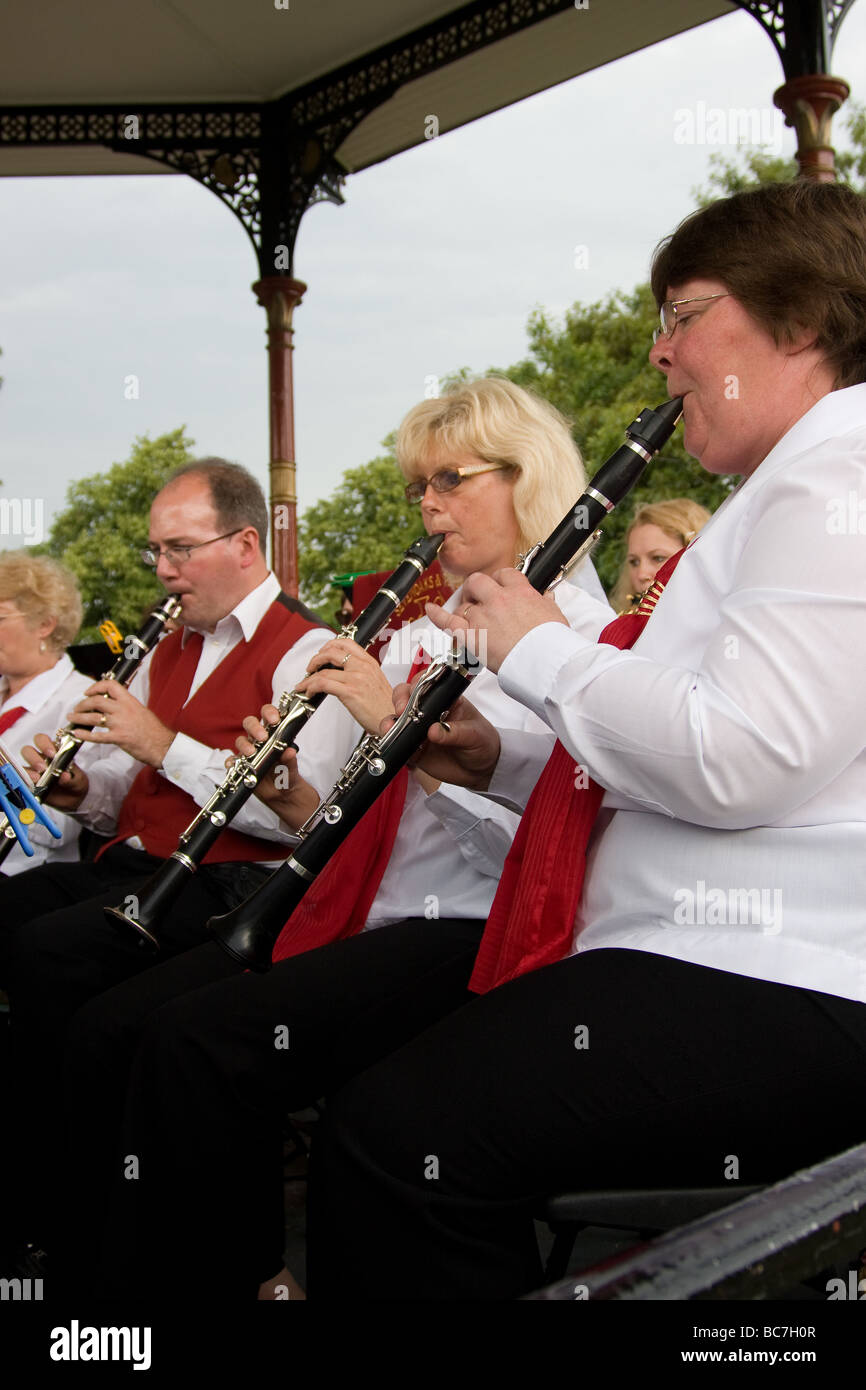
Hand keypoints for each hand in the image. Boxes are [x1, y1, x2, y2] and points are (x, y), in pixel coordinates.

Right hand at [20, 734, 89, 810]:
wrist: (74, 799)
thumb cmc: (75, 782)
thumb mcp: (78, 779)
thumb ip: (71, 778)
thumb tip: (64, 776)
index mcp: (52, 752)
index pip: (42, 740)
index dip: (44, 744)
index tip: (52, 753)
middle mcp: (39, 759)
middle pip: (27, 750)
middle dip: (33, 757)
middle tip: (43, 767)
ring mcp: (32, 772)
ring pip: (21, 766)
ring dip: (28, 771)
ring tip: (37, 778)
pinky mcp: (29, 784)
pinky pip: (22, 782)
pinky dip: (25, 783)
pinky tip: (32, 786)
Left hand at [68, 680, 174, 767]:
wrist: (163, 745)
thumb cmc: (154, 731)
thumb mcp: (141, 711)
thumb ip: (127, 707)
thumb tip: (113, 704)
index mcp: (130, 701)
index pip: (110, 686)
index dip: (96, 687)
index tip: (88, 692)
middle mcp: (123, 710)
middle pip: (96, 701)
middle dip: (82, 704)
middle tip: (77, 709)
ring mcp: (120, 724)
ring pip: (93, 718)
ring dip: (78, 718)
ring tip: (71, 718)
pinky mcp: (118, 738)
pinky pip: (97, 736)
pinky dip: (84, 735)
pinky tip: (77, 733)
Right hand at [231, 704, 320, 829]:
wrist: (282, 793)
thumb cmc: (287, 773)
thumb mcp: (291, 767)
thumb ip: (290, 759)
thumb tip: (289, 751)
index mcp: (272, 733)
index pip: (268, 715)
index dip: (269, 713)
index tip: (274, 719)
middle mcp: (258, 739)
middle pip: (250, 723)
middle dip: (255, 727)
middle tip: (262, 737)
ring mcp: (247, 751)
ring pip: (240, 740)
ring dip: (244, 745)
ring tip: (251, 753)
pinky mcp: (240, 765)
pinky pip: (231, 760)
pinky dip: (231, 762)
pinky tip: (235, 765)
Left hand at [296, 638, 394, 733]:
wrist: (392, 719)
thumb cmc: (384, 706)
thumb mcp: (375, 681)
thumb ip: (360, 672)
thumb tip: (340, 673)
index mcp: (369, 662)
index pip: (346, 643)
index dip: (329, 646)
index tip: (322, 653)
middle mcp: (362, 667)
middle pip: (332, 652)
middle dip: (315, 659)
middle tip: (310, 668)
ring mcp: (356, 678)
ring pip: (323, 670)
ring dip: (309, 678)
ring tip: (304, 685)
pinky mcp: (350, 692)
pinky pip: (323, 684)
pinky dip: (311, 687)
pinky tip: (310, 693)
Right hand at [386, 685, 500, 791]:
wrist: (482, 770)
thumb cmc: (483, 744)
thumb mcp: (475, 736)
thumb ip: (455, 732)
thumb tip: (434, 731)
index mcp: (446, 700)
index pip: (428, 684)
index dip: (418, 686)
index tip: (415, 695)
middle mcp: (429, 711)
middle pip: (405, 696)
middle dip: (399, 700)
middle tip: (402, 711)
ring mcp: (419, 729)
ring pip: (396, 719)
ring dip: (390, 721)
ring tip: (391, 728)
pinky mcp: (414, 748)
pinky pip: (397, 743)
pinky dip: (392, 743)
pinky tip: (395, 745)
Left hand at [426, 569, 566, 672]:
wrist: (544, 660)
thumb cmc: (552, 641)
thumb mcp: (554, 614)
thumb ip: (546, 602)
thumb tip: (546, 597)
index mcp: (520, 591)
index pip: (504, 574)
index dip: (499, 581)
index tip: (499, 587)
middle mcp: (498, 599)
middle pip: (477, 582)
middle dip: (476, 589)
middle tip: (479, 599)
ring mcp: (482, 616)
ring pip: (464, 605)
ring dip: (465, 609)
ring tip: (470, 619)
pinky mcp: (471, 635)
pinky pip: (447, 621)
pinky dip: (436, 614)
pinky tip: (429, 609)